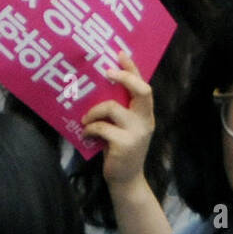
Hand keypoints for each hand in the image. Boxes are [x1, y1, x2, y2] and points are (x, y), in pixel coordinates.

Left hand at [81, 52, 155, 192]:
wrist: (126, 180)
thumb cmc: (120, 150)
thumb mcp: (124, 127)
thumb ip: (120, 110)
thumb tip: (99, 86)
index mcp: (146, 114)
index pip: (143, 85)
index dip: (132, 68)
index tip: (120, 53)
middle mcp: (146, 120)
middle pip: (141, 90)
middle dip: (124, 77)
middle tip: (106, 72)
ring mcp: (137, 133)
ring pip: (112, 108)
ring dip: (94, 111)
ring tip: (85, 120)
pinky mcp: (125, 144)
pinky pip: (101, 127)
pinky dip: (90, 128)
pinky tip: (86, 134)